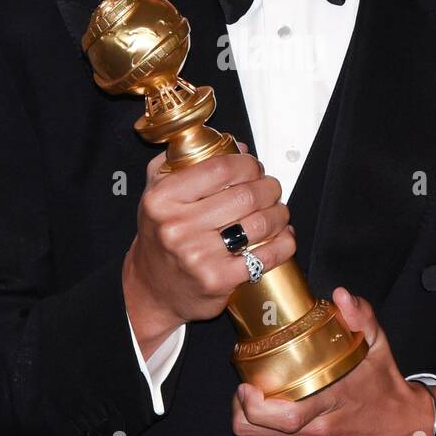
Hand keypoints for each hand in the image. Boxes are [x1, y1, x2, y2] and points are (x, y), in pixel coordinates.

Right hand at [122, 141, 296, 342]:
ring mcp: (198, 256)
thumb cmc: (160, 236)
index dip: (248, 163)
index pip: (220, 168)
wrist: (151, 288)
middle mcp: (177, 227)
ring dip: (280, 213)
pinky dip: (284, 242)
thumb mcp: (158, 193)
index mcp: (163, 199)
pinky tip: (282, 236)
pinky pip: (267, 255)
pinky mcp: (219, 280)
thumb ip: (187, 162)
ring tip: (278, 211)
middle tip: (271, 189)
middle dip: (270, 188)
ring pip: (261, 223)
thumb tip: (237, 147)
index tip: (254, 167)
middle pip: (246, 195)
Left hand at [231, 287, 435, 435]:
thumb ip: (359, 317)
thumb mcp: (377, 346)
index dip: (251, 404)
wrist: (410, 433)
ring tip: (259, 415)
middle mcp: (323, 435)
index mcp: (332, 401)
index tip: (246, 386)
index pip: (280, 415)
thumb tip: (340, 295)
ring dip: (251, 432)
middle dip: (242, 412)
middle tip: (247, 396)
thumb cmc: (386, 387)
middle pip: (256, 433)